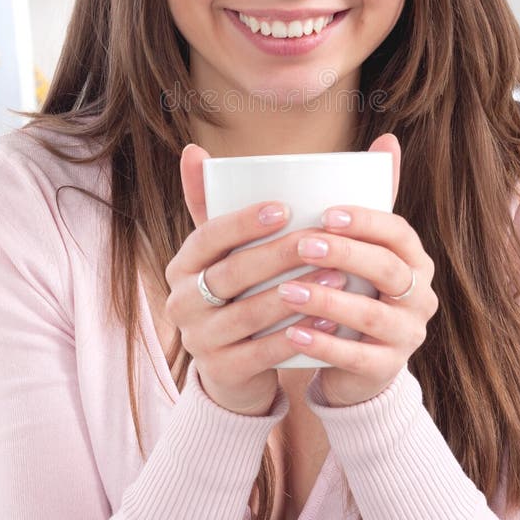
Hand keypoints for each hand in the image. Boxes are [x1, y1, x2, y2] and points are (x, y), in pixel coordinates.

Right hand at [164, 144, 348, 415]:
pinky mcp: (221, 372)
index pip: (208, 235)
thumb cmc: (238, 290)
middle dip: (278, 255)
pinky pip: (261, 353)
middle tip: (321, 240)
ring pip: (248, 313)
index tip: (285, 207)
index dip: (243, 221)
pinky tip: (328, 322)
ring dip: (295, 295)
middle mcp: (181, 300)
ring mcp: (198, 339)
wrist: (232, 366)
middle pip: (231, 273)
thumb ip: (214, 201)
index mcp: (184, 263)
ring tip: (338, 277)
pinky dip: (295, 338)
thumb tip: (193, 147)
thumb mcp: (224, 250)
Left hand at [277, 133, 438, 406]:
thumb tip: (387, 136)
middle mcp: (419, 294)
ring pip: (376, 316)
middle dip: (346, 255)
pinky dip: (326, 346)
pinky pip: (360, 358)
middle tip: (302, 245)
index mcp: (411, 258)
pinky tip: (292, 334)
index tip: (326, 212)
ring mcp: (408, 335)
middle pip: (390, 269)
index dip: (367, 221)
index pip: (399, 232)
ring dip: (331, 301)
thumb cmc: (348, 284)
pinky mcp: (388, 370)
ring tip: (287, 291)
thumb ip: (363, 195)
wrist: (352, 358)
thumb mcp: (354, 244)